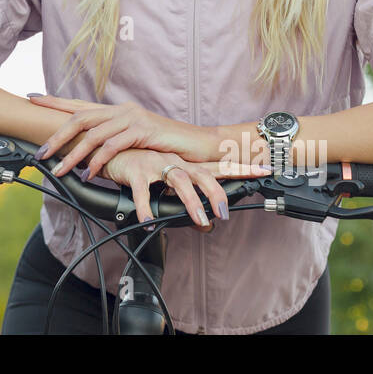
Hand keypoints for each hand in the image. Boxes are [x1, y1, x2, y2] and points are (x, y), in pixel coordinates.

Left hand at [30, 94, 220, 178]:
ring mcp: (132, 118)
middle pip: (80, 117)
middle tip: (40, 152)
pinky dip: (98, 160)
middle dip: (57, 134)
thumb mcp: (137, 142)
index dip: (55, 102)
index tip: (32, 99)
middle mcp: (122, 109)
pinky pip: (113, 145)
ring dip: (73, 154)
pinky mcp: (143, 130)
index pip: (80, 104)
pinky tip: (89, 173)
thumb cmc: (167, 146)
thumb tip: (92, 153)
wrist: (200, 144)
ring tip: (58, 170)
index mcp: (117, 110)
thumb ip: (116, 142)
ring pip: (93, 133)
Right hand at [100, 148, 273, 232]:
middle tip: (226, 213)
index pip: (218, 165)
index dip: (242, 167)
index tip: (265, 170)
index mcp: (185, 163)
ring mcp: (155, 163)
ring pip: (178, 181)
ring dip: (190, 202)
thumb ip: (186, 202)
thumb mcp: (165, 183)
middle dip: (218, 192)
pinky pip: (141, 192)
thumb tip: (207, 227)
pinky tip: (148, 221)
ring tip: (200, 221)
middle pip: (203, 173)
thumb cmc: (139, 166)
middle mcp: (174, 161)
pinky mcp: (135, 170)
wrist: (107, 146)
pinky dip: (145, 207)